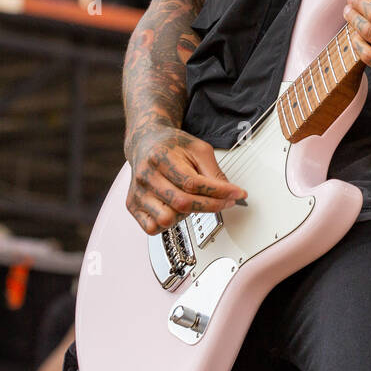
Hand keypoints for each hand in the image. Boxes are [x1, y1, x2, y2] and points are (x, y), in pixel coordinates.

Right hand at [124, 116, 245, 234]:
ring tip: (193, 201)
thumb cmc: (173, 146)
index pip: (193, 183)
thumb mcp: (199, 149)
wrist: (146, 142)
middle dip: (211, 205)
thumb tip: (229, 193)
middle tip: (226, 201)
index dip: (219, 192)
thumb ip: (213, 171)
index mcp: (161, 158)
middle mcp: (146, 176)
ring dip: (187, 215)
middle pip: (182, 203)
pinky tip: (176, 209)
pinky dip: (169, 224)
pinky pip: (153, 228)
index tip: (237, 194)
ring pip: (167, 218)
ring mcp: (137, 193)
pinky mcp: (132, 206)